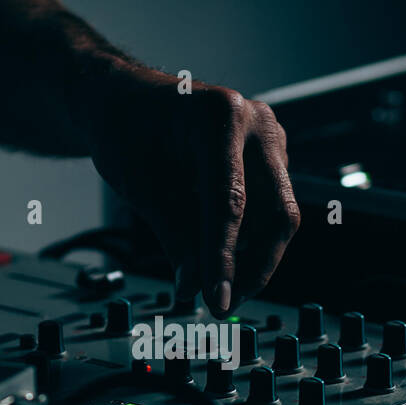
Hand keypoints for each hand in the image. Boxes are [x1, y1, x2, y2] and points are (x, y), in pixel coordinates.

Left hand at [84, 65, 300, 317]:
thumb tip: (195, 288)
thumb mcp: (141, 188)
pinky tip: (223, 256)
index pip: (230, 203)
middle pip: (276, 212)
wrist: (126, 101)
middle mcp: (256, 122)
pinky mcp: (271, 158)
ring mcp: (270, 139)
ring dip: (253, 257)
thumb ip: (174, 238)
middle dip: (254, 266)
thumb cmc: (126, 131)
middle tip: (225, 303)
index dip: (224, 259)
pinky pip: (271, 208)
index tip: (218, 301)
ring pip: (279, 215)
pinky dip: (249, 238)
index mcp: (220, 116)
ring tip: (218, 285)